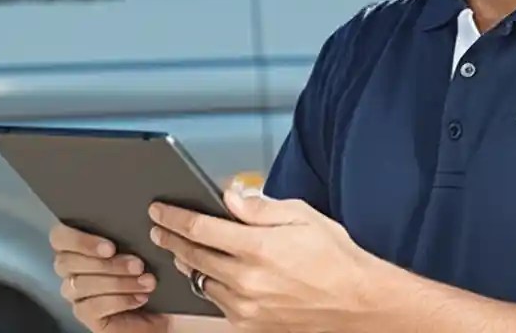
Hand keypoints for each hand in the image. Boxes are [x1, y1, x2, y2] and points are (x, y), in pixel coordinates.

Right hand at [50, 221, 166, 332]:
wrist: (158, 303)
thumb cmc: (144, 268)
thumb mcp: (138, 246)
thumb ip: (126, 233)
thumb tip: (132, 223)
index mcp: (76, 244)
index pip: (59, 237)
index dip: (80, 242)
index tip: (110, 248)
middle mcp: (69, 269)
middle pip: (68, 263)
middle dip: (107, 264)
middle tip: (138, 265)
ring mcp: (73, 293)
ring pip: (82, 284)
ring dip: (118, 282)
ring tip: (146, 281)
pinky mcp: (83, 313)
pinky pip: (93, 307)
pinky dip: (120, 300)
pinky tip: (140, 297)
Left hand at [148, 185, 375, 331]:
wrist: (355, 301)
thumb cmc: (333, 256)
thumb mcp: (301, 216)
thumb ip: (260, 207)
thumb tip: (230, 195)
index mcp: (259, 246)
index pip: (201, 227)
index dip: (174, 217)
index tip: (159, 211)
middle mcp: (248, 278)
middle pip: (193, 255)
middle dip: (172, 239)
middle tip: (160, 229)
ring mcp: (247, 305)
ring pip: (201, 281)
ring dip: (190, 265)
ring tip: (186, 251)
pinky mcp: (250, 324)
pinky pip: (218, 303)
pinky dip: (212, 287)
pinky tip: (215, 276)